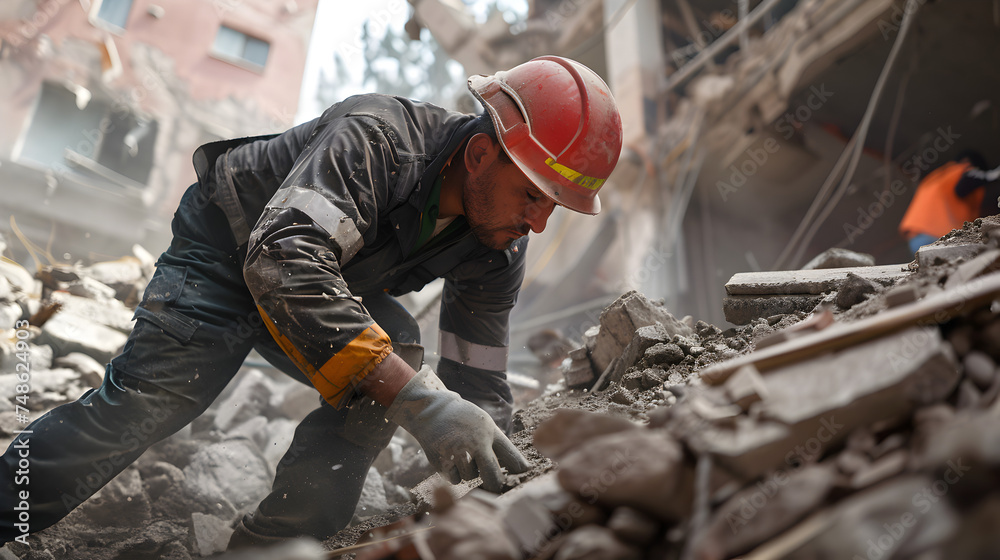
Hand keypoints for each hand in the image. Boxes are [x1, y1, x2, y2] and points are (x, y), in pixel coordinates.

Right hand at [386, 366, 529, 491]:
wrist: (431, 411)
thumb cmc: (465, 420)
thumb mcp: (485, 425)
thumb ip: (502, 446)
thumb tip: (524, 469)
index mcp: (488, 432)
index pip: (510, 456)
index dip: (519, 468)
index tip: (523, 474)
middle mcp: (474, 443)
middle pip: (493, 477)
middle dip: (495, 485)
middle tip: (494, 486)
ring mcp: (456, 452)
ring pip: (470, 477)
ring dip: (469, 472)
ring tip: (462, 455)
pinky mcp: (441, 460)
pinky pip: (455, 479)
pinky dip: (454, 474)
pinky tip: (450, 458)